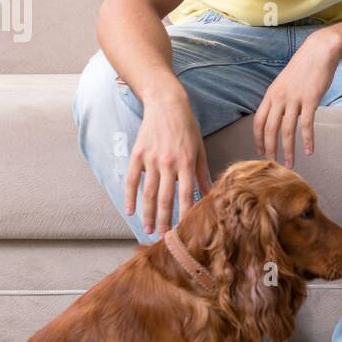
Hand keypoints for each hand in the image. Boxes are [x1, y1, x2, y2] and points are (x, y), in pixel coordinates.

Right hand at [124, 91, 212, 235]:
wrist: (166, 103)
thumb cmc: (187, 126)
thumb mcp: (200, 148)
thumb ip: (203, 172)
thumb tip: (211, 193)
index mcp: (186, 162)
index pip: (187, 193)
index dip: (185, 213)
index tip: (185, 229)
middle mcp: (168, 162)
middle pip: (166, 198)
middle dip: (165, 220)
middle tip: (164, 238)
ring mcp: (151, 159)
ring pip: (148, 192)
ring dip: (148, 214)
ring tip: (148, 230)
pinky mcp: (138, 154)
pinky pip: (132, 179)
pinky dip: (129, 196)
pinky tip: (129, 211)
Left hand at [253, 28, 340, 168]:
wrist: (318, 52)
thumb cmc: (303, 69)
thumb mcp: (284, 83)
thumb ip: (279, 100)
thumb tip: (279, 118)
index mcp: (271, 95)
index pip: (258, 121)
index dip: (258, 139)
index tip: (260, 152)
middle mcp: (279, 98)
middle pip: (270, 129)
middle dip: (270, 150)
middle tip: (274, 164)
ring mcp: (294, 99)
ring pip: (287, 130)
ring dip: (289, 150)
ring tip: (291, 164)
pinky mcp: (310, 100)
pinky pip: (307, 124)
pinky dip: (307, 140)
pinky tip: (310, 151)